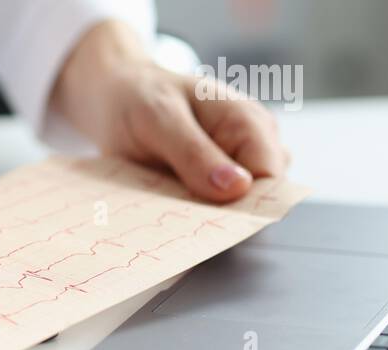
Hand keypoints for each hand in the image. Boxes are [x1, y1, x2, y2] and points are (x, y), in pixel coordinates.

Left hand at [53, 21, 289, 201]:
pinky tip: (164, 200)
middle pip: (254, 200)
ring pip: (232, 209)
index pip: (269, 182)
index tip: (200, 216)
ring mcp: (237, 166)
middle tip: (172, 206)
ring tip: (163, 198)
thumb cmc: (141, 97)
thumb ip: (195, 152)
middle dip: (218, 212)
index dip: (243, 206)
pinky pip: (211, 209)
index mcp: (251, 123)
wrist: (118, 95)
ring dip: (200, 213)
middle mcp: (254, 147)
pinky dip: (189, 211)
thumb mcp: (159, 118)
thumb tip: (238, 188)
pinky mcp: (214, 182)